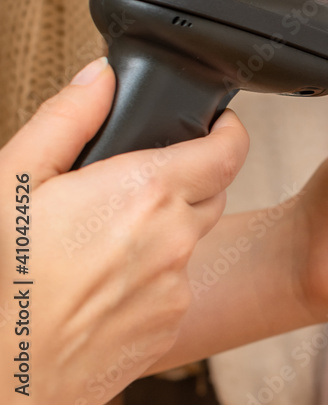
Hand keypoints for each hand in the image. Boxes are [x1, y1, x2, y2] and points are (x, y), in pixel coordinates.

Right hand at [0, 57, 248, 404]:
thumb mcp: (14, 182)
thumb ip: (67, 120)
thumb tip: (100, 78)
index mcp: (145, 193)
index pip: (229, 150)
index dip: (227, 130)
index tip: (215, 124)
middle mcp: (174, 240)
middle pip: (211, 193)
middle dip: (186, 179)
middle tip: (131, 185)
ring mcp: (175, 288)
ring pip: (190, 242)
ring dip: (163, 233)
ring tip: (98, 243)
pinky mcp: (167, 326)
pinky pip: (174, 287)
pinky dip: (150, 278)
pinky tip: (99, 285)